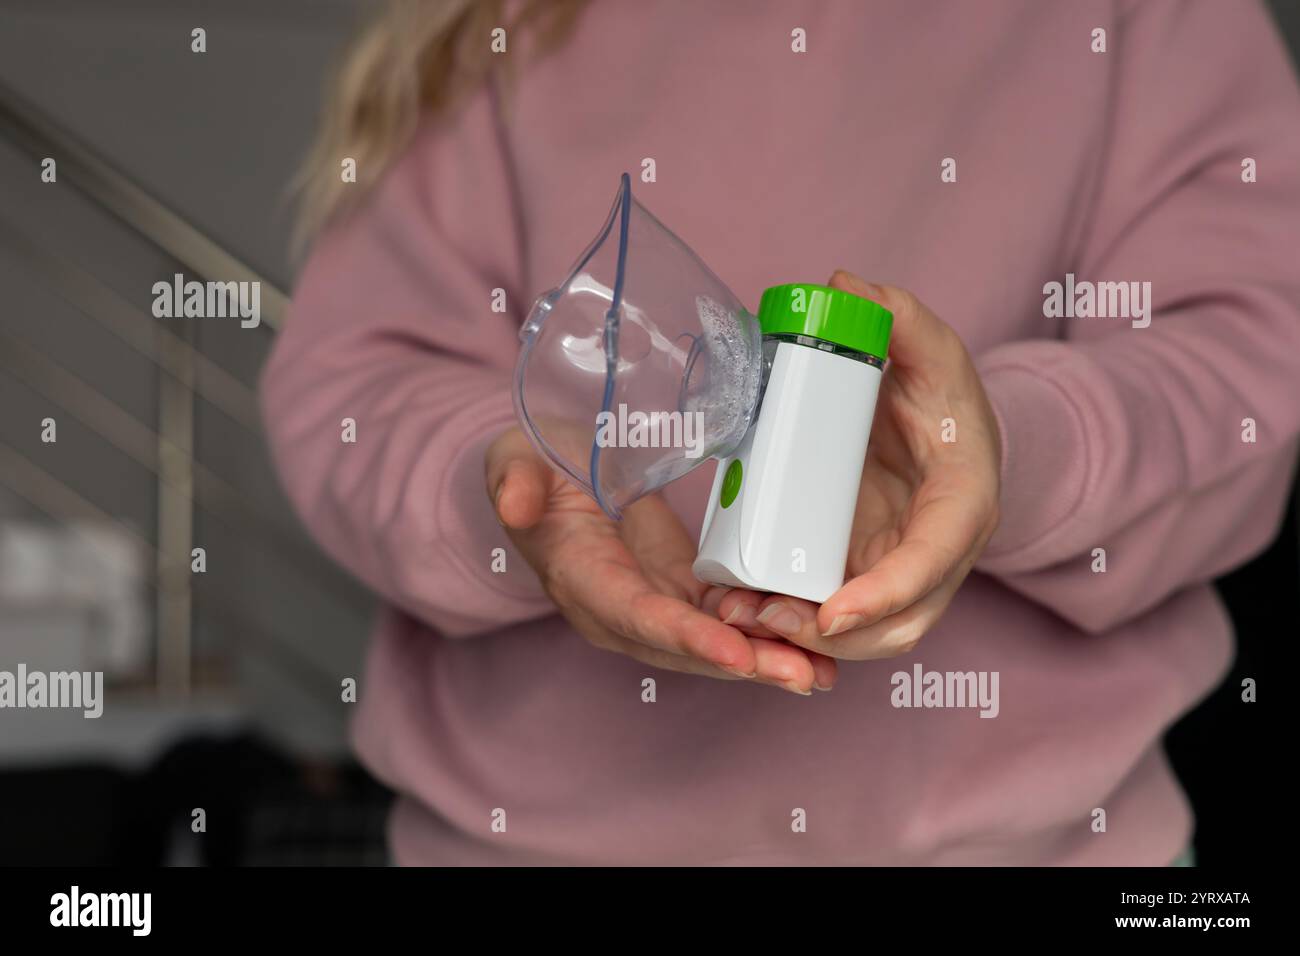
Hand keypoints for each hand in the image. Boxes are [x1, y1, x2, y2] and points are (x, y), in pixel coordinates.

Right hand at [486, 428, 838, 692]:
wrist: (546, 478)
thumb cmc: (532, 466)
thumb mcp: (512, 462)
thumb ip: (514, 482)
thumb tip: (516, 504)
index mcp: (582, 581)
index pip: (638, 617)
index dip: (686, 637)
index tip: (735, 653)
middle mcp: (619, 611)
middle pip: (687, 647)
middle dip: (746, 663)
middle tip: (804, 675)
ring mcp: (653, 605)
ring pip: (715, 641)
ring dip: (768, 658)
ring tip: (822, 672)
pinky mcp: (679, 590)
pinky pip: (725, 619)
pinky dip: (766, 632)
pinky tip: (812, 643)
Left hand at [713, 270, 1000, 659]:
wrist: (939, 426)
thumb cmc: (939, 392)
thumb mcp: (930, 348)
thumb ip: (901, 316)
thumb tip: (845, 287)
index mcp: (964, 504)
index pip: (933, 561)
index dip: (887, 594)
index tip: (832, 614)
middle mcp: (938, 554)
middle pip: (898, 624)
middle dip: (832, 637)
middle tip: (762, 617)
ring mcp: (901, 572)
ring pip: (864, 635)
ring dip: (804, 642)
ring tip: (740, 617)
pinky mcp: (864, 574)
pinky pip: (834, 617)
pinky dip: (792, 624)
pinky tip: (740, 610)